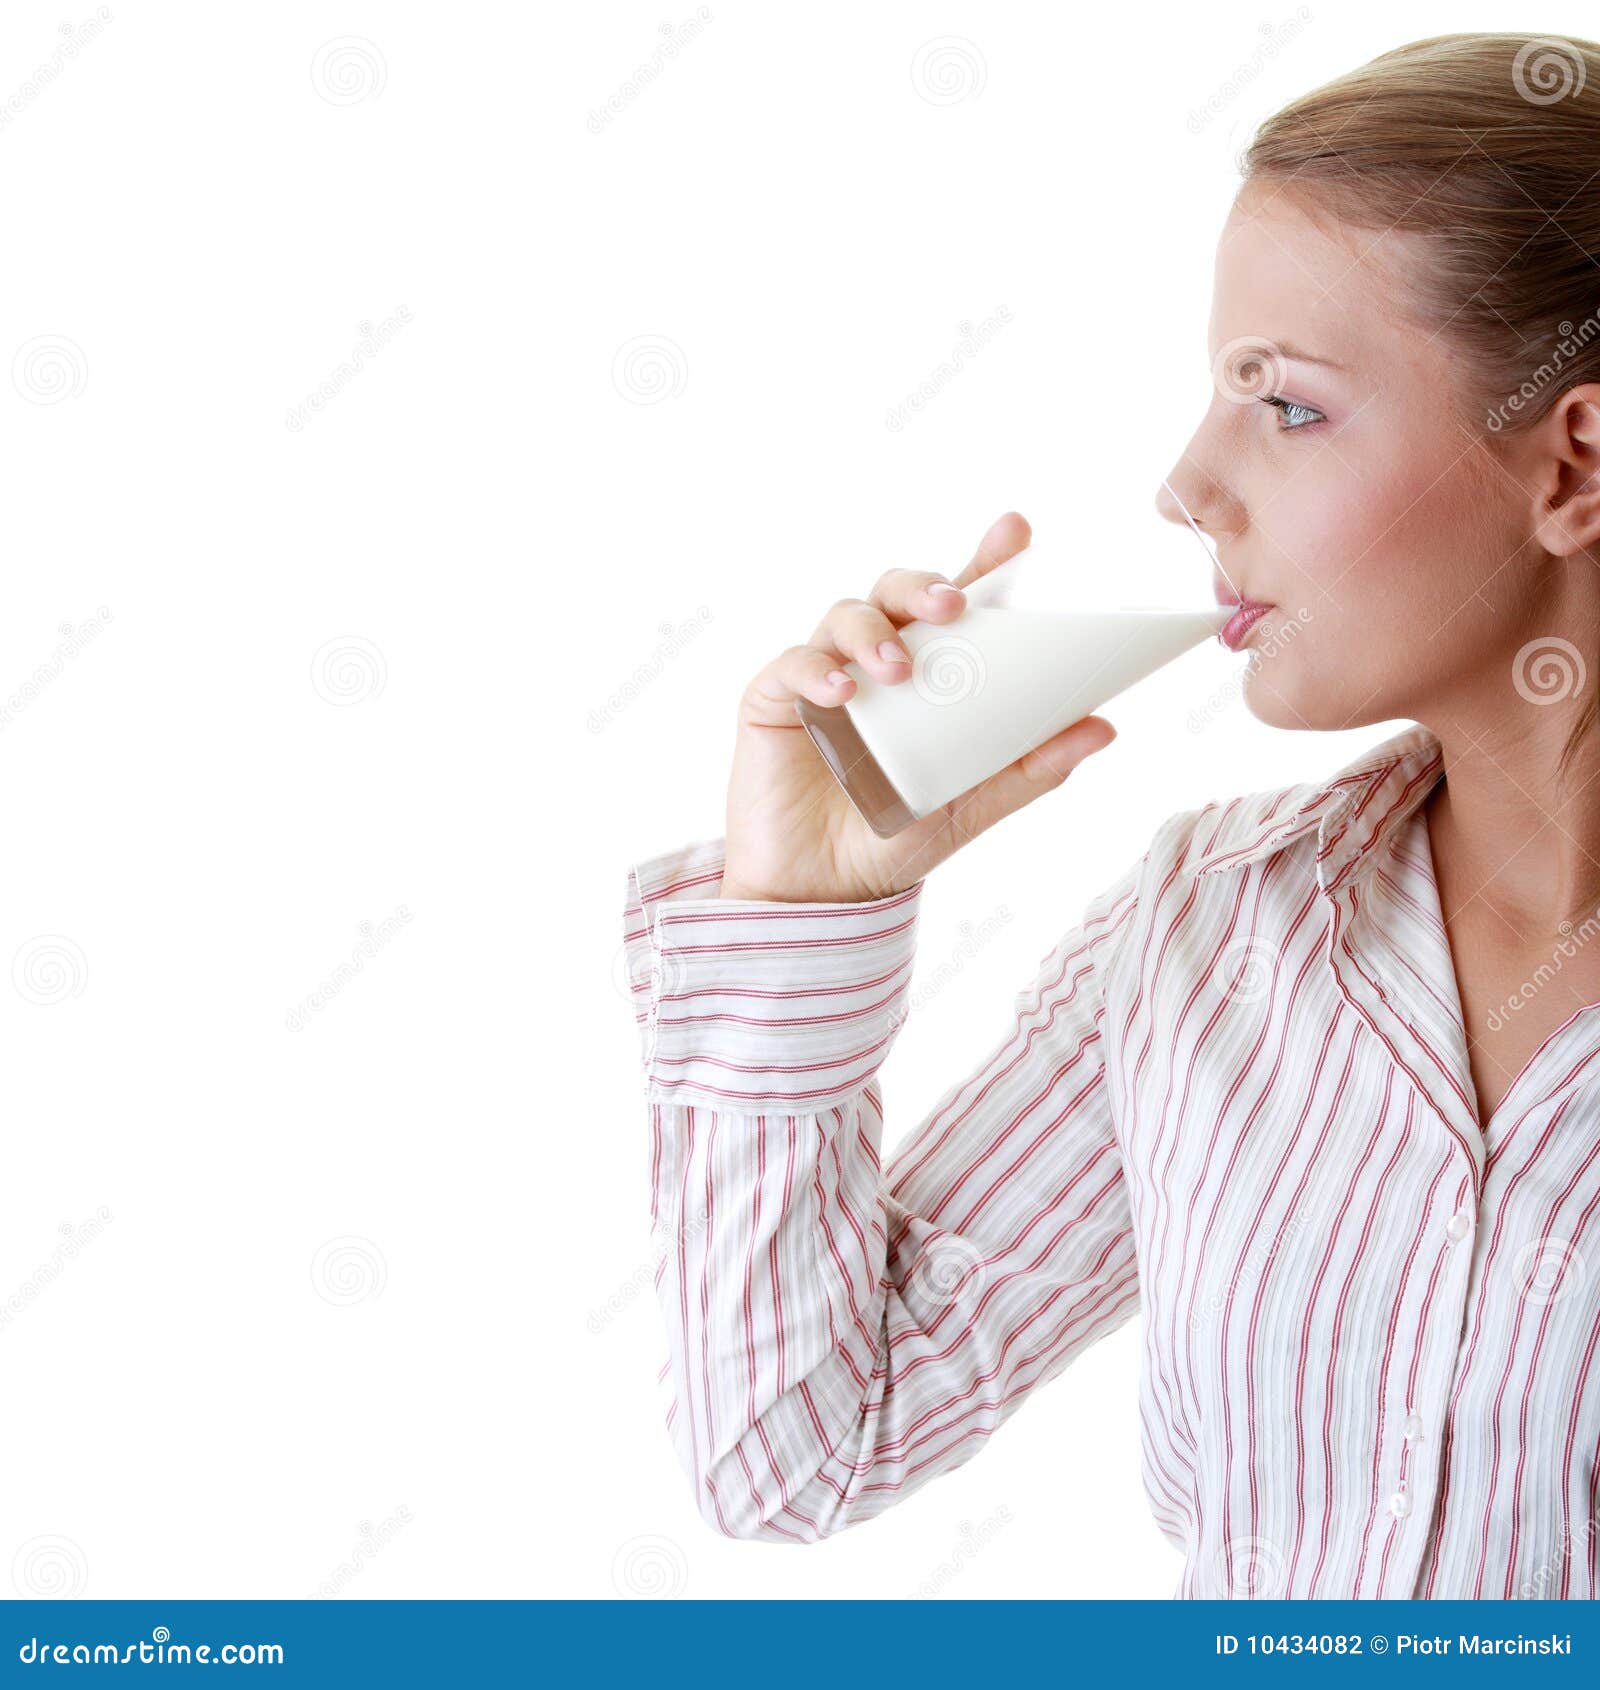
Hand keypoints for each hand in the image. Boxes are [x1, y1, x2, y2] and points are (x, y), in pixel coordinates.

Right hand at [719, 511, 1115, 902]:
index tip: (1015, 531)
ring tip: (898, 669)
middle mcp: (874, 663)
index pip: (954, 605)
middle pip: (896, 592)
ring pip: (845, 615)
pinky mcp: (773, 699)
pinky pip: (793, 663)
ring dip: (874, 633)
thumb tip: (1103, 727)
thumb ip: (1031, 768)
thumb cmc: (893, 841)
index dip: (984, 561)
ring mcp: (822, 677)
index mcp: (927, 676)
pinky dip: (818, 670)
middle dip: (924, 584)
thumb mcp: (972, 805)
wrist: (822, 894)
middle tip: (953, 605)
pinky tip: (842, 693)